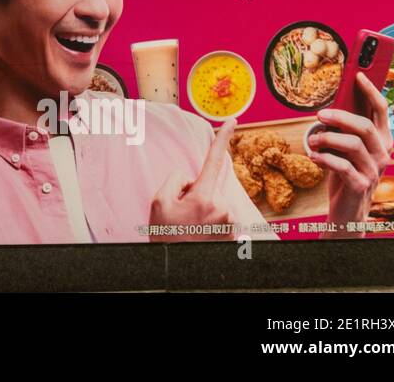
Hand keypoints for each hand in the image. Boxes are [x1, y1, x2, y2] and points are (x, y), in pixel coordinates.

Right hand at [149, 117, 236, 241]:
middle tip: (181, 212)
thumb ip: (175, 179)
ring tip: (188, 226)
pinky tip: (198, 233)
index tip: (232, 121)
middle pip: (210, 182)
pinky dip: (208, 218)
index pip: (214, 160)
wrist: (179, 271)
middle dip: (196, 190)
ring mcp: (231, 222)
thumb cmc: (166, 237)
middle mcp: (223, 208)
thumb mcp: (158, 203)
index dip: (223, 138)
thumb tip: (191, 178)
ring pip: (214, 199)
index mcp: (204, 197)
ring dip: (202, 206)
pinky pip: (220, 214)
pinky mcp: (234, 233)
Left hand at [310, 73, 392, 235]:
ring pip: (352, 145)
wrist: (348, 208)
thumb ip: (345, 129)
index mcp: (381, 140)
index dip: (371, 91)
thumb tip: (331, 105)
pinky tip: (313, 157)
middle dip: (340, 117)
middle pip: (365, 126)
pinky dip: (323, 158)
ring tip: (312, 142)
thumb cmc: (345, 171)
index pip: (381, 111)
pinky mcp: (360, 185)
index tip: (358, 76)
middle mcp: (382, 153)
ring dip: (327, 139)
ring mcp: (373, 170)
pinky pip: (341, 166)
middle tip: (319, 115)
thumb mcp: (347, 148)